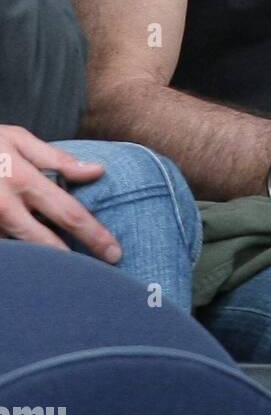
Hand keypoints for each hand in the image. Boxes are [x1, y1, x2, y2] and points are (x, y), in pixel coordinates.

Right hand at [0, 126, 121, 261]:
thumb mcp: (19, 140)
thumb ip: (59, 160)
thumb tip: (97, 171)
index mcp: (23, 180)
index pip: (68, 213)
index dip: (94, 235)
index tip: (115, 251)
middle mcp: (6, 208)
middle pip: (48, 243)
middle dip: (78, 261)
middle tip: (104, 270)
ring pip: (26, 252)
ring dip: (49, 263)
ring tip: (74, 273)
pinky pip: (8, 249)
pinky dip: (26, 257)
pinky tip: (41, 264)